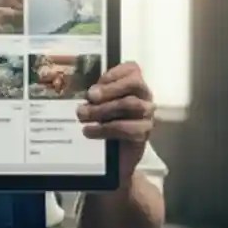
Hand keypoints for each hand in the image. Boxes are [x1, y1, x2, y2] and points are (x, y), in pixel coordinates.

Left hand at [77, 61, 154, 178]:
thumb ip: (94, 95)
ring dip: (103, 109)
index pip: (133, 69)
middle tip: (88, 97)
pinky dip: (106, 129)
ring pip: (131, 104)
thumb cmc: (103, 124)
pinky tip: (89, 131)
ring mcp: (147, 115)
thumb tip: (80, 92)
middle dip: (108, 90)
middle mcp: (144, 97)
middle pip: (134, 84)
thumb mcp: (96, 105)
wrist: (113, 158)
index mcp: (133, 85)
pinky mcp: (144, 133)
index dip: (114, 73)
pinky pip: (129, 128)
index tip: (96, 82)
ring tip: (82, 116)